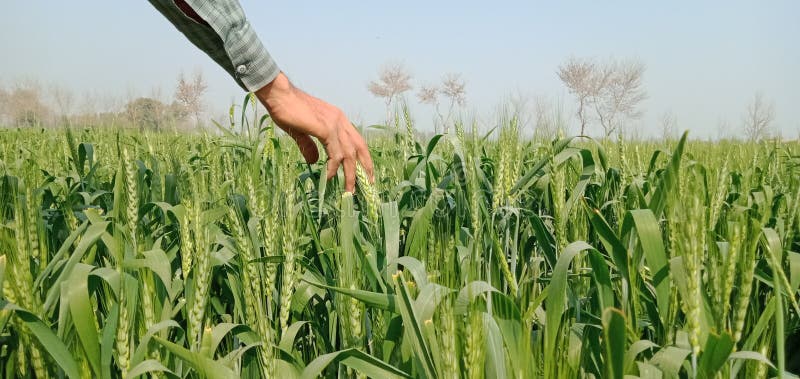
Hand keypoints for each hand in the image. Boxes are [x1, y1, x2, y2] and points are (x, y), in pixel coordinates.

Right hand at [255, 73, 373, 192]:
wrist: (278, 95)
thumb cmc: (286, 109)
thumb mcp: (301, 131)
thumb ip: (309, 146)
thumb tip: (314, 162)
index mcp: (337, 119)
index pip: (357, 140)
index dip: (363, 157)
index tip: (365, 172)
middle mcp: (340, 120)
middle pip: (360, 147)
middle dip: (365, 167)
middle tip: (368, 185)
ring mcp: (335, 124)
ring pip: (349, 154)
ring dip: (350, 174)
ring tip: (349, 190)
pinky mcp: (326, 129)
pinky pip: (335, 154)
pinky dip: (333, 168)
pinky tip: (328, 178)